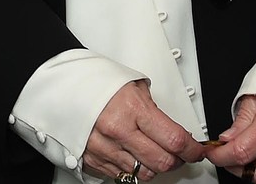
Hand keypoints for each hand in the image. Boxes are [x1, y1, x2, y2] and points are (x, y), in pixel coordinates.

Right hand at [85, 79, 203, 181]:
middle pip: (163, 162)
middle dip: (176, 160)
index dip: (192, 149)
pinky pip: (123, 175)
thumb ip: (152, 110)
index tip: (196, 150)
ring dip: (154, 166)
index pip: (174, 139)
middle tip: (179, 153)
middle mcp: (118, 132)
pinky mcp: (93, 161)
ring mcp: (104, 149)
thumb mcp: (132, 86)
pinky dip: (132, 169)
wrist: (60, 87)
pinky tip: (132, 155)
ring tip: (153, 153)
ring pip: (144, 174)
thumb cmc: (94, 81)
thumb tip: (173, 129)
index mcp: (132, 109)